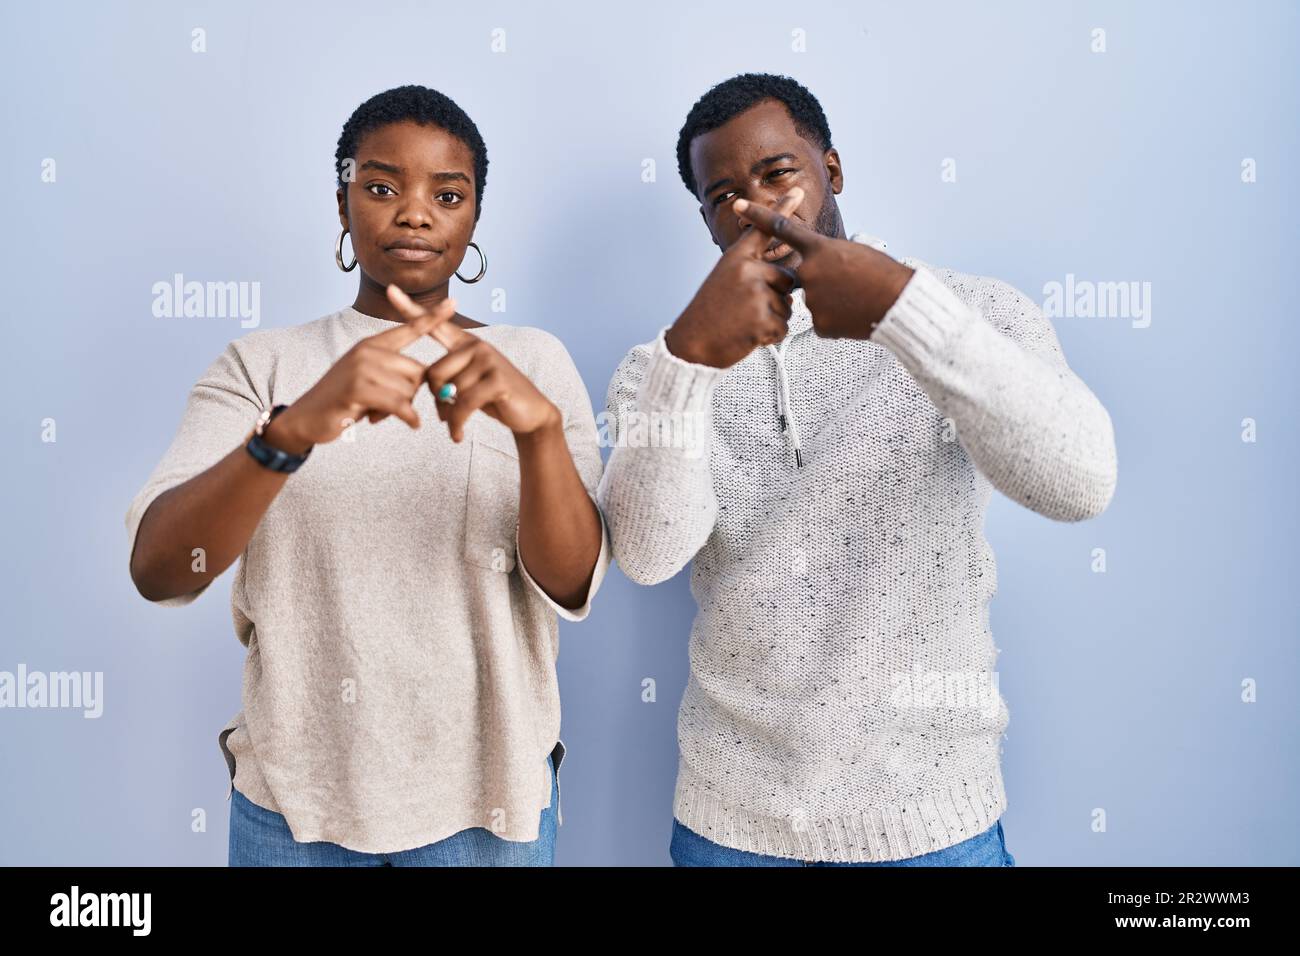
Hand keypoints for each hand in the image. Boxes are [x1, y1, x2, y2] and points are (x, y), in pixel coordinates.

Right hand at [263, 292, 457, 453]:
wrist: (307, 417)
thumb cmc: (343, 400)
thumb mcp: (368, 380)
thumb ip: (392, 374)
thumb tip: (424, 380)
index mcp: (372, 345)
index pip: (409, 329)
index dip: (432, 317)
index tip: (454, 301)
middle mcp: (368, 350)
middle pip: (417, 372)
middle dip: (410, 395)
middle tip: (386, 406)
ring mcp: (362, 368)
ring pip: (409, 391)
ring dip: (401, 409)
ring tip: (376, 411)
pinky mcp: (358, 388)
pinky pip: (399, 404)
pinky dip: (408, 417)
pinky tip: (410, 423)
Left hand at [386, 285, 560, 443]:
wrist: (529, 412)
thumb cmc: (494, 397)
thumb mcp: (469, 384)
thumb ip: (448, 379)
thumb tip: (430, 389)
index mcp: (466, 344)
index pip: (435, 325)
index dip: (411, 309)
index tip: (391, 290)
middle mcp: (476, 346)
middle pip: (434, 372)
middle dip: (436, 399)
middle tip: (445, 415)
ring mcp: (488, 360)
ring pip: (450, 390)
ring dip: (449, 415)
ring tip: (457, 424)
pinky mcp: (497, 379)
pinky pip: (464, 403)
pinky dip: (457, 423)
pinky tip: (458, 435)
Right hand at [663, 189, 802, 367]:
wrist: (691, 345)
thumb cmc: (710, 315)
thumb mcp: (724, 281)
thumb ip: (752, 273)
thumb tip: (788, 283)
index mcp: (736, 258)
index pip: (763, 231)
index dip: (781, 209)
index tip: (797, 190)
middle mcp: (747, 270)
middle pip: (787, 281)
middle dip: (777, 298)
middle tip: (746, 309)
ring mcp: (755, 293)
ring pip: (787, 307)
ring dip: (772, 320)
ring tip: (744, 323)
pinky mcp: (762, 318)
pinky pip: (783, 328)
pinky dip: (770, 337)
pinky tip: (747, 335)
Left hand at [733, 195, 914, 338]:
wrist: (899, 303)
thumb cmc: (883, 274)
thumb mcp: (855, 253)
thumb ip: (830, 257)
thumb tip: (822, 268)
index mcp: (820, 249)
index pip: (782, 229)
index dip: (758, 216)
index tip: (738, 205)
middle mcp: (810, 272)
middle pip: (806, 278)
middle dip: (824, 282)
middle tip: (850, 284)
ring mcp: (812, 300)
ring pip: (816, 301)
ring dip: (833, 302)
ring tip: (857, 300)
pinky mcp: (819, 324)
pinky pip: (823, 322)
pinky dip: (838, 320)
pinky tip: (853, 316)